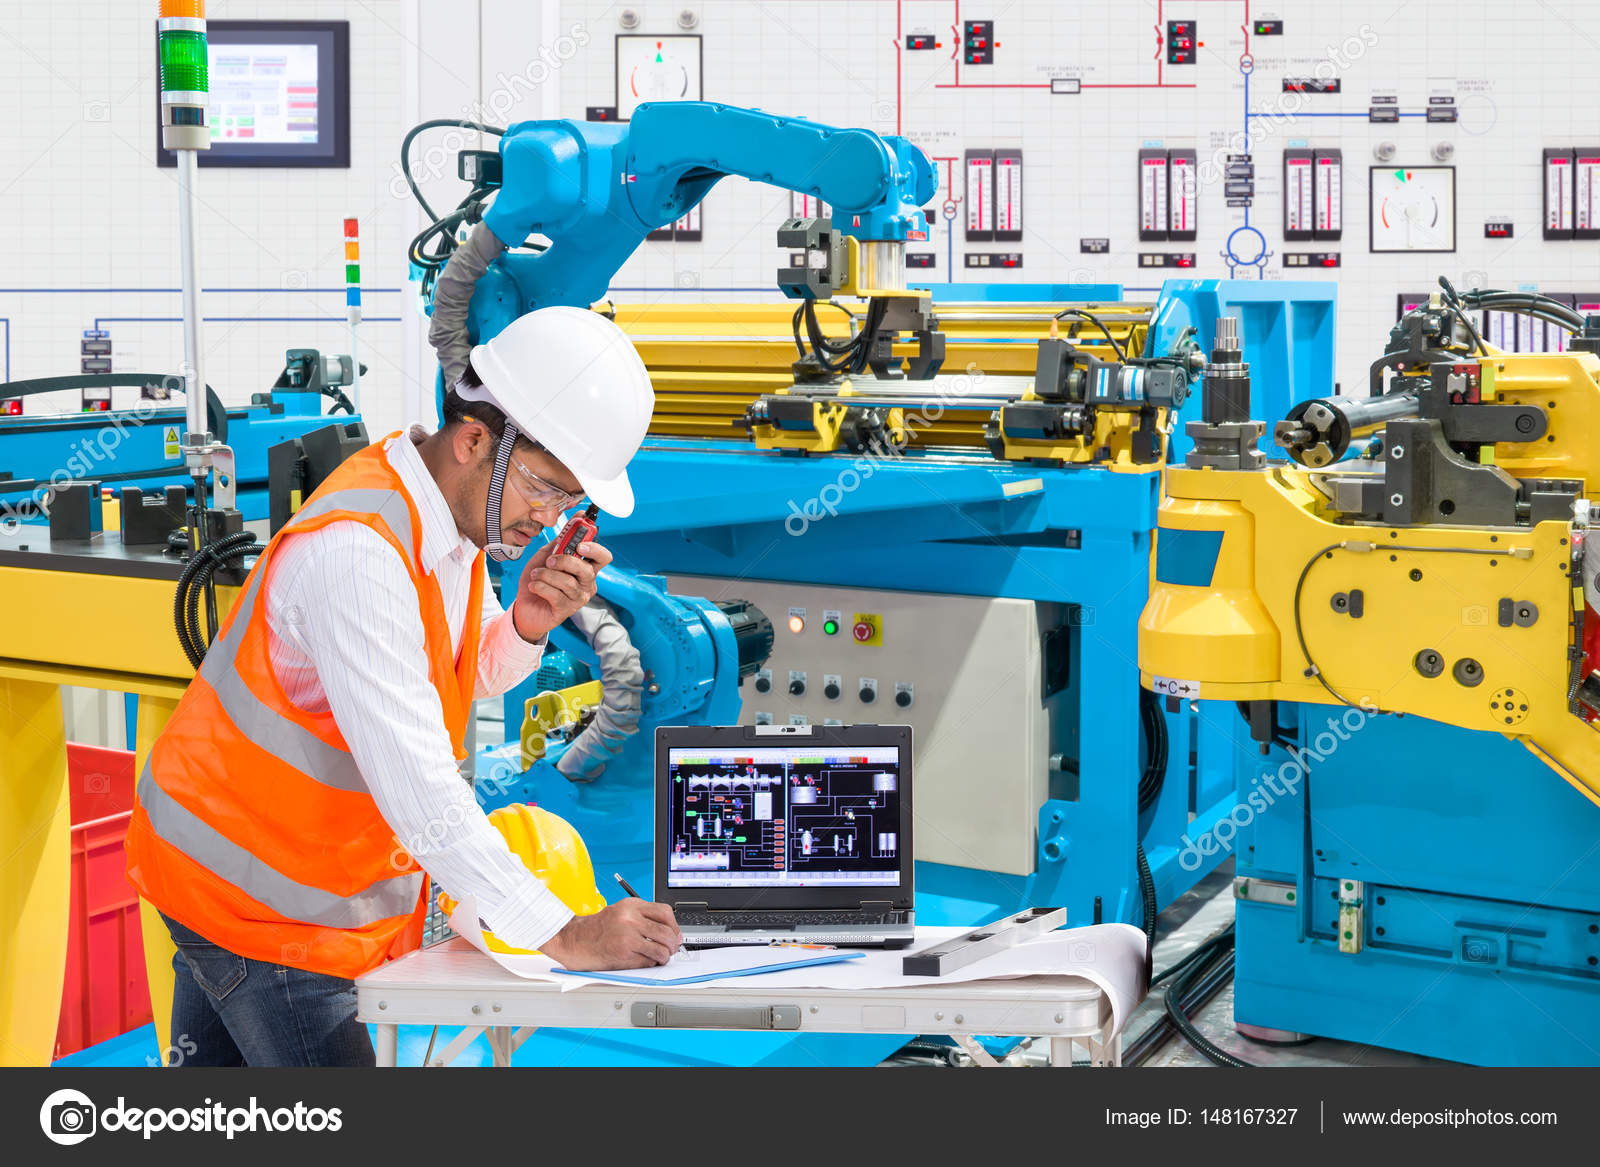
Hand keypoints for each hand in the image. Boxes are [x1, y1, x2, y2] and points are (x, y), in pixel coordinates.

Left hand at [512, 538, 613, 641]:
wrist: (525, 606)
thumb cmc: (537, 580)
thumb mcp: (544, 556)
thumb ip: (557, 544)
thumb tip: (567, 530)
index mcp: (585, 568)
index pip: (603, 557)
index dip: (594, 549)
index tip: (579, 544)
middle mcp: (586, 584)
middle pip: (587, 570)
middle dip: (565, 561)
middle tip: (549, 561)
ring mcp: (578, 598)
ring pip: (568, 582)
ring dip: (546, 575)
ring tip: (535, 575)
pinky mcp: (567, 610)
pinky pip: (556, 595)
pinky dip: (540, 587)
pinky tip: (533, 586)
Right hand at [540, 899, 682, 969]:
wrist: (573, 940)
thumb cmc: (596, 928)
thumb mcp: (620, 912)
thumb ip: (643, 917)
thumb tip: (669, 931)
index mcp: (631, 906)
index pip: (665, 913)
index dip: (675, 926)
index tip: (675, 934)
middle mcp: (630, 919)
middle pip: (666, 932)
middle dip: (673, 944)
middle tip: (672, 949)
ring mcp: (627, 937)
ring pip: (661, 949)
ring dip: (665, 956)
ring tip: (660, 957)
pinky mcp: (623, 954)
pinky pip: (648, 962)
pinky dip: (651, 964)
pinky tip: (646, 961)